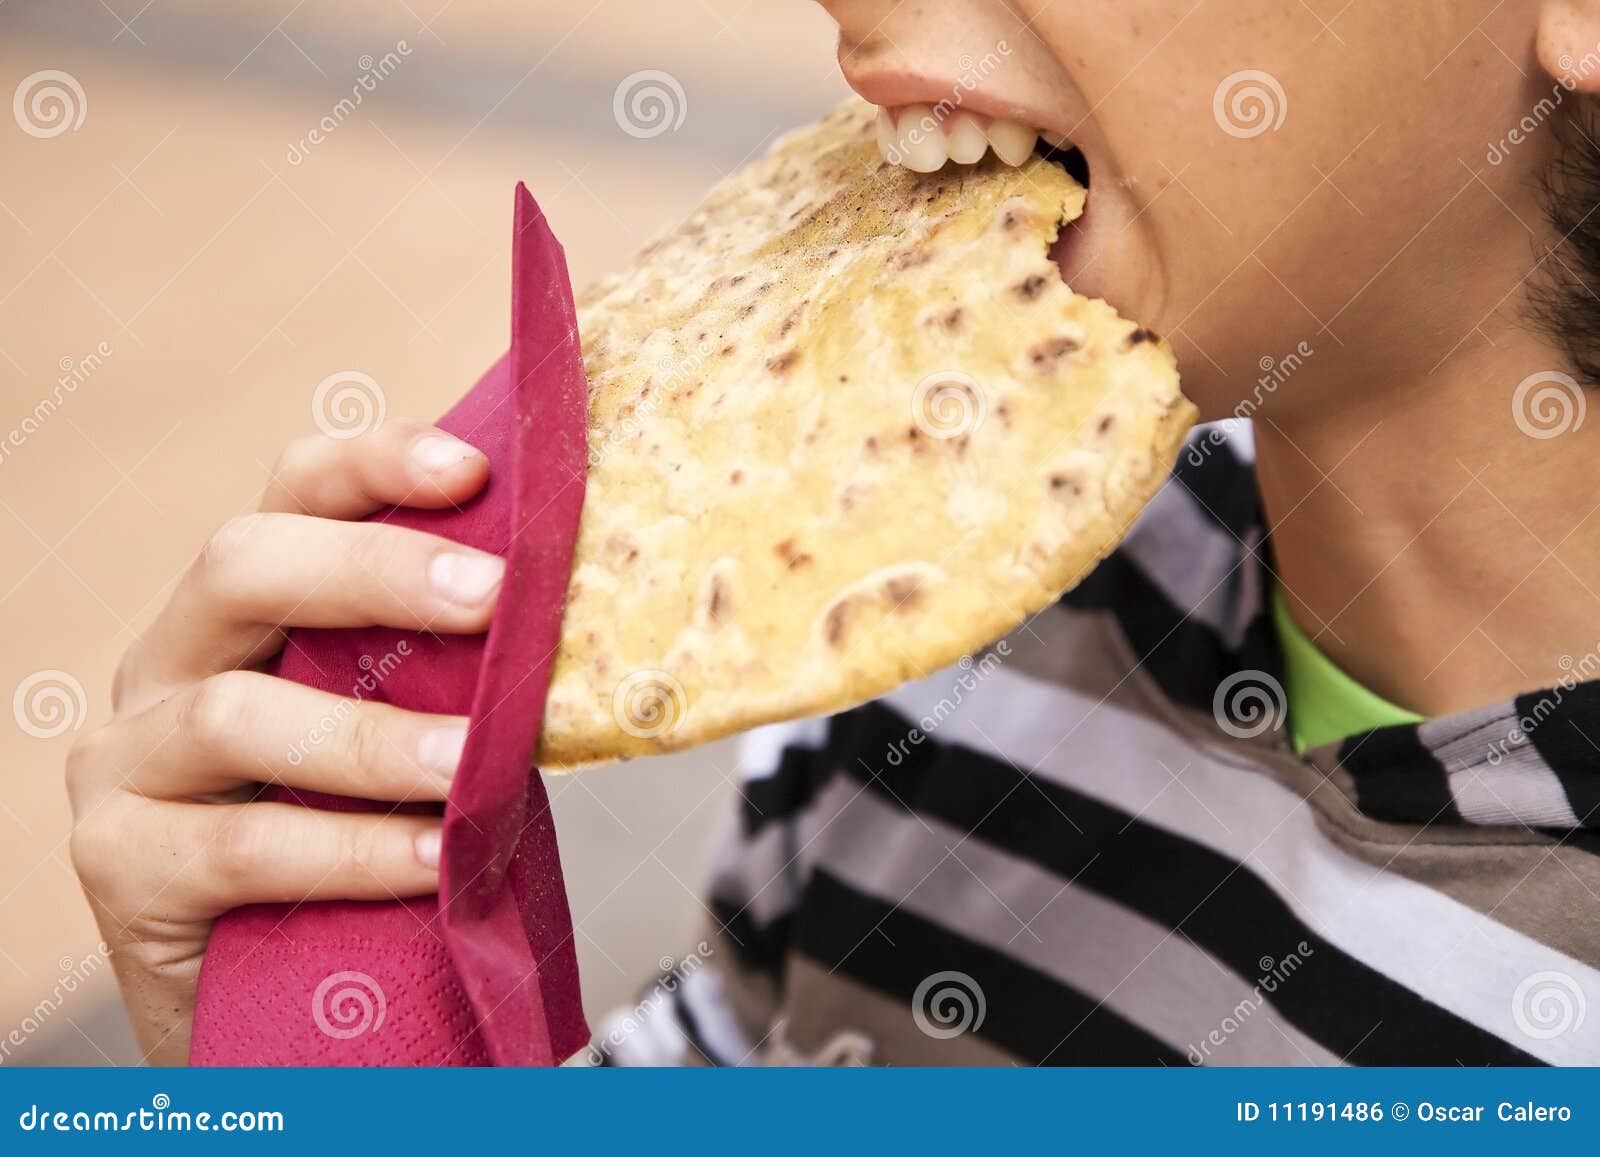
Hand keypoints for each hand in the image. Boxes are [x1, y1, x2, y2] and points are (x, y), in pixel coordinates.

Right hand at [66, 420, 501, 1064]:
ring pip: (236, 714)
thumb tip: (572, 615)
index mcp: (246, 608)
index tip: (472, 470)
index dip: (375, 465)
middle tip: (494, 597)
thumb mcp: (408, 732)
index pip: (292, 494)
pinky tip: (432, 859)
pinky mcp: (118, 863)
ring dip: (373, 736)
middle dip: (375, 570)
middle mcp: (171, 660)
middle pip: (242, 565)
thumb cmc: (367, 839)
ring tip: (473, 760)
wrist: (282, 1001)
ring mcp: (126, 760)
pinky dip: (349, 850)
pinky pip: (241, 846)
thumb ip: (452, 672)